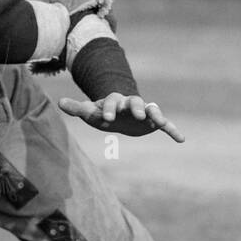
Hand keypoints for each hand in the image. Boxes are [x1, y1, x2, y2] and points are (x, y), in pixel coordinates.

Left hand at [59, 91, 184, 141]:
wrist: (118, 115)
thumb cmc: (102, 113)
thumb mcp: (90, 112)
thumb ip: (77, 108)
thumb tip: (59, 102)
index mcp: (114, 100)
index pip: (112, 102)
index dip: (110, 109)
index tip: (107, 118)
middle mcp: (131, 103)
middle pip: (135, 101)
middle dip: (136, 107)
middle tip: (137, 114)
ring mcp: (143, 112)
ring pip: (152, 109)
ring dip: (156, 115)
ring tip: (160, 122)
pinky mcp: (152, 122)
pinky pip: (165, 124)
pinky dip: (172, 130)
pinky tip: (181, 139)